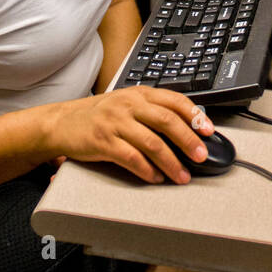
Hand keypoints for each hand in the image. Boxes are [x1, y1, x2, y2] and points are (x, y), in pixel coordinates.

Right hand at [44, 87, 215, 183]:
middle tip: (201, 156)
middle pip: (168, 121)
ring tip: (182, 175)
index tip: (209, 131)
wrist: (63, 122)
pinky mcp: (103, 141)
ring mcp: (115, 122)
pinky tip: (156, 177)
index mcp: (139, 94)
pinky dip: (147, 170)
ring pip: (152, 143)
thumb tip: (187, 129)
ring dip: (172, 162)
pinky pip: (131, 158)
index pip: (175, 101)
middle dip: (189, 141)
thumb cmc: (99, 116)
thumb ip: (152, 111)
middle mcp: (129, 104)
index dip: (195, 116)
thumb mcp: (127, 104)